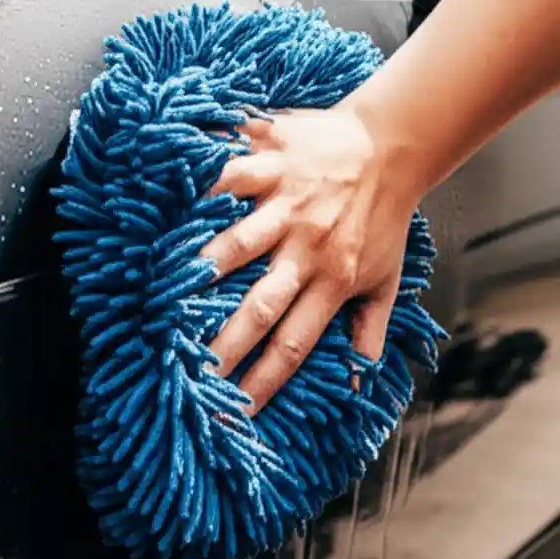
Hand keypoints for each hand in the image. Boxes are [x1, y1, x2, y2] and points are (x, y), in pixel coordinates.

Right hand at [200, 103, 422, 413]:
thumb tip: (355, 385)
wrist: (393, 146)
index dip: (266, 380)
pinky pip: (232, 174)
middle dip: (226, 342)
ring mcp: (287, 204)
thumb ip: (368, 333)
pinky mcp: (273, 160)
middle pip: (260, 305)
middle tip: (191, 372)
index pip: (295, 344)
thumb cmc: (383, 217)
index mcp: (333, 281)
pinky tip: (171, 200)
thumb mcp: (386, 281)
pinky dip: (204, 185)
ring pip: (238, 241)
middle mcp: (307, 247)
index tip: (235, 413)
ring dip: (204, 267)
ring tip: (166, 292)